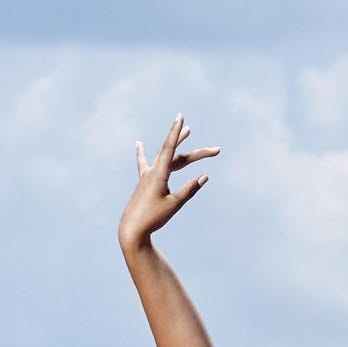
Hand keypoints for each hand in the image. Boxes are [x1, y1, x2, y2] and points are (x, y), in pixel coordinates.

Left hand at [121, 115, 219, 249]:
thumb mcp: (174, 204)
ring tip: (188, 131)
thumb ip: (189, 189)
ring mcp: (147, 176)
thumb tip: (204, 177)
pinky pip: (145, 163)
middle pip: (176, 155)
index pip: (169, 148)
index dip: (176, 132)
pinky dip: (143, 153)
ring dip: (175, 143)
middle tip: (215, 150)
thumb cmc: (153, 218)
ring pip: (164, 155)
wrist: (132, 230)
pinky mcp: (144, 182)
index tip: (180, 117)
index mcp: (159, 175)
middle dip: (197, 153)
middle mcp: (152, 172)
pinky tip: (139, 144)